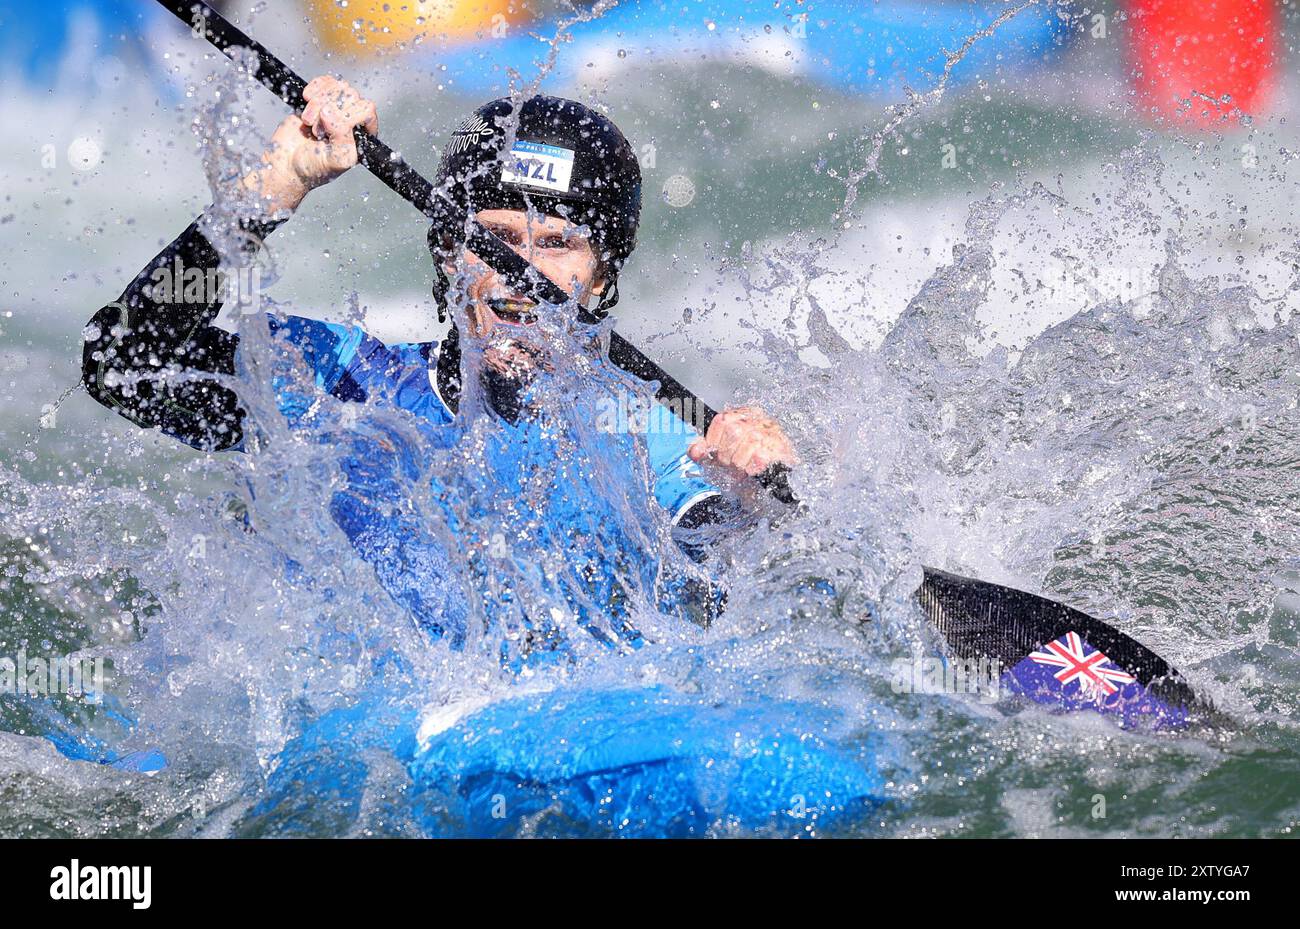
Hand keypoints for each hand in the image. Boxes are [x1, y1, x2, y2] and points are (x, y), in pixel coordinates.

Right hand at [241, 75, 378, 213]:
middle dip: (329, 110)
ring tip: (309, 122)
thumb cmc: (313, 167)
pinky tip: (306, 99)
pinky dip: (314, 88)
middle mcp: (353, 121)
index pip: (366, 110)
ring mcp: (337, 108)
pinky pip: (326, 81)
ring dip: (318, 103)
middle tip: (317, 132)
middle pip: (351, 95)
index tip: (331, 130)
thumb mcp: (335, 159)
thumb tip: (329, 110)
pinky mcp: (320, 99)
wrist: (286, 164)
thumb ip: (341, 136)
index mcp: (364, 136)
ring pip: (337, 87)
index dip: (347, 115)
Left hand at [687, 405, 796, 478]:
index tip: (716, 453)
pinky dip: (752, 467)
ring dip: (740, 462)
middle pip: (734, 430)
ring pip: (750, 441)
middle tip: (729, 465)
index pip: (722, 420)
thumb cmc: (743, 465)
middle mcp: (760, 420)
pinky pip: (762, 456)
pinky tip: (751, 471)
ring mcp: (773, 434)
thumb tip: (695, 450)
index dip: (714, 440)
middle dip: (727, 453)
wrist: (767, 485)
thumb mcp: (719, 455)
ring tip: (741, 470)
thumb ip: (704, 449)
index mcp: (744, 416)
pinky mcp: (782, 450)